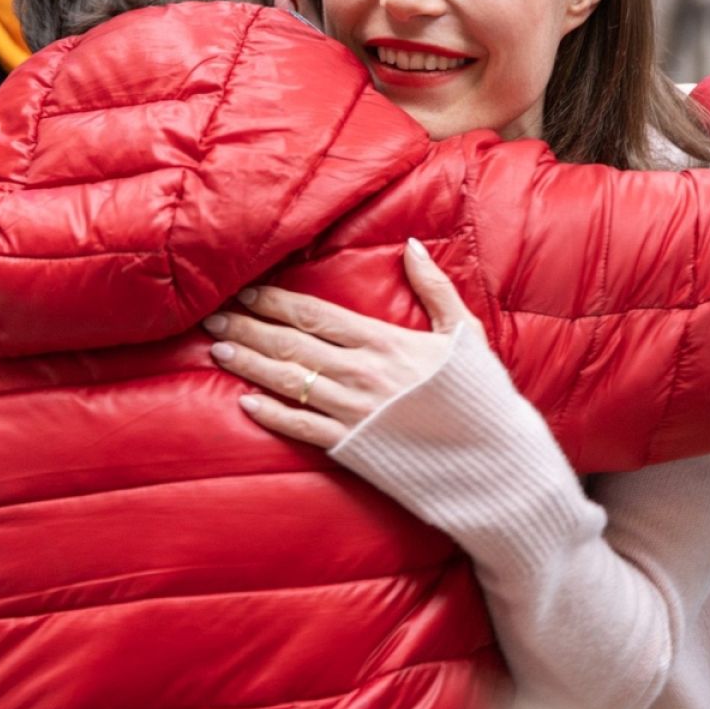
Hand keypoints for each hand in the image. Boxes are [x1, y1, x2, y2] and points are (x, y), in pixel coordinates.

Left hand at [206, 238, 481, 448]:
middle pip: (292, 344)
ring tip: (218, 351)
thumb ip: (434, 288)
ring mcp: (354, 413)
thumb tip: (411, 246)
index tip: (246, 292)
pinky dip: (271, 415)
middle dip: (249, 328)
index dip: (276, 303)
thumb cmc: (484, 397)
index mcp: (386, 343)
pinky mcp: (352, 449)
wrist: (496, 462)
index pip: (316, 315)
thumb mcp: (465, 334)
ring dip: (250, 365)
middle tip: (213, 317)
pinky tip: (246, 403)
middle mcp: (362, 374)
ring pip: (289, 381)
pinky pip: (302, 429)